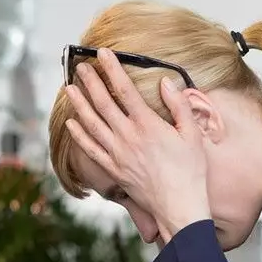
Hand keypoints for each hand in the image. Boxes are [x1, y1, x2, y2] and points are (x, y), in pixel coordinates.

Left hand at [64, 50, 211, 242]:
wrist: (179, 207)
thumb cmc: (190, 172)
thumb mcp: (192, 134)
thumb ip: (178, 105)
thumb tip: (165, 82)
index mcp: (148, 125)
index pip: (125, 90)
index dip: (112, 70)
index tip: (102, 54)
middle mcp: (128, 137)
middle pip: (103, 103)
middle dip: (90, 82)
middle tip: (80, 67)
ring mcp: (118, 154)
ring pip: (92, 124)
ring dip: (79, 104)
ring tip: (69, 88)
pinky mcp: (114, 170)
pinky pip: (91, 149)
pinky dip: (79, 135)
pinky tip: (71, 123)